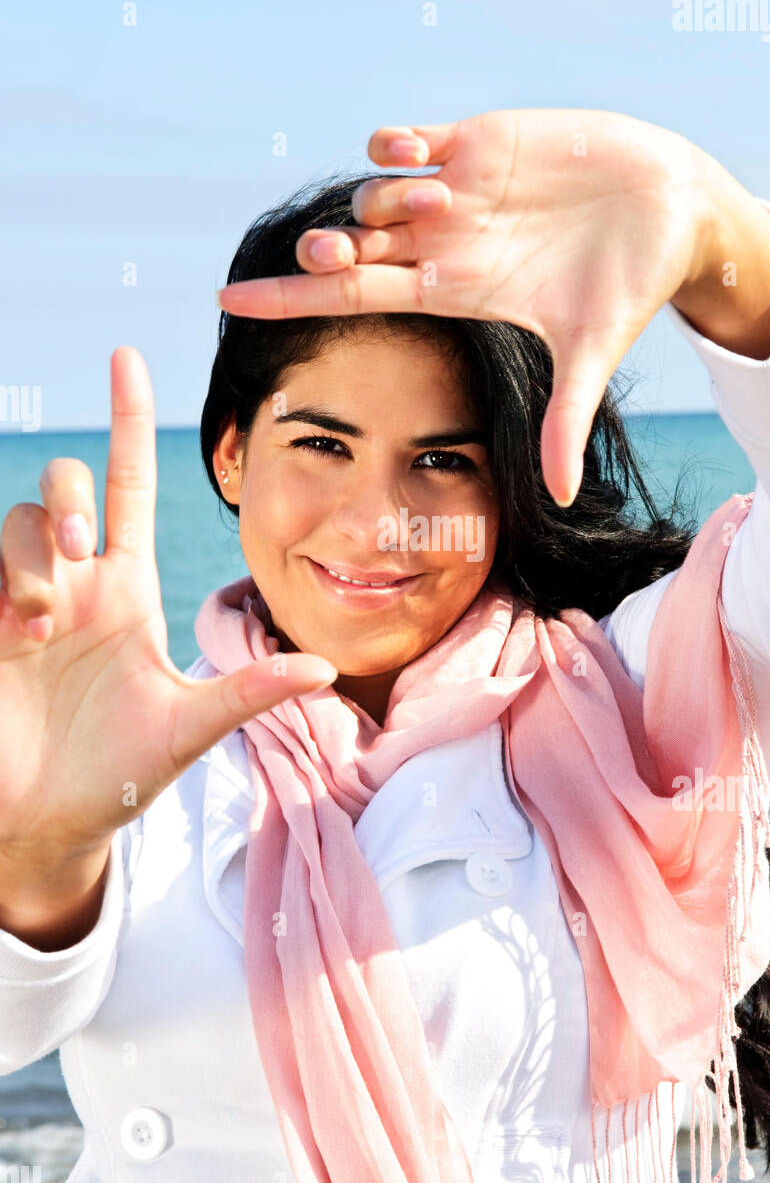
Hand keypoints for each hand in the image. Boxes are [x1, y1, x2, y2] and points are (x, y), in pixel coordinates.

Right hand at [0, 346, 336, 859]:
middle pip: (66, 486)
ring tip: (42, 627)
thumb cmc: (119, 775)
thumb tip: (326, 668)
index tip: (127, 356)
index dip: (129, 419)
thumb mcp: (188, 729)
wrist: (51, 826)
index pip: (128, 486)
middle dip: (68, 495)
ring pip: (17, 521)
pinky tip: (17, 631)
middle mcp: (75, 582)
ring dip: (30, 557)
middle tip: (79, 548)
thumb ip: (248, 694)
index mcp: (128, 591)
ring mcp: (23, 601)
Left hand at [217, 109, 716, 504]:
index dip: (292, 299)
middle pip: (354, 247)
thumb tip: (560, 499)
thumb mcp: (590, 355)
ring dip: (377, 204)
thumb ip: (564, 421)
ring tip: (422, 214)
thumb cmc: (628, 285)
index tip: (229, 301)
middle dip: (327, 252)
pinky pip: (415, 140)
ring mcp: (457, 191)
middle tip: (322, 255)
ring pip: (378, 194)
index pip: (354, 299)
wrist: (670, 212)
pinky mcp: (482, 142)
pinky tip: (401, 152)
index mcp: (454, 290)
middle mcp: (442, 242)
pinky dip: (396, 144)